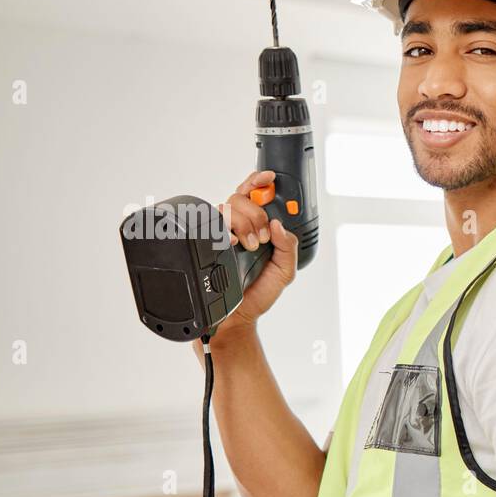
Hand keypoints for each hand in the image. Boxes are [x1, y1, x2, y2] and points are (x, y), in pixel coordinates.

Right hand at [207, 171, 299, 341]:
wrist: (236, 318)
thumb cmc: (258, 294)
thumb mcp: (285, 271)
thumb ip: (289, 247)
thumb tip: (280, 225)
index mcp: (257, 229)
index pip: (255, 197)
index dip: (260, 182)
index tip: (269, 178)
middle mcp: (237, 227)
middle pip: (240, 197)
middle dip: (255, 213)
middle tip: (263, 237)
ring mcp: (221, 234)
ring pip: (226, 207)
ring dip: (243, 222)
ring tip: (250, 246)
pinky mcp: (206, 243)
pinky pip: (210, 223)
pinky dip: (224, 228)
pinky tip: (233, 242)